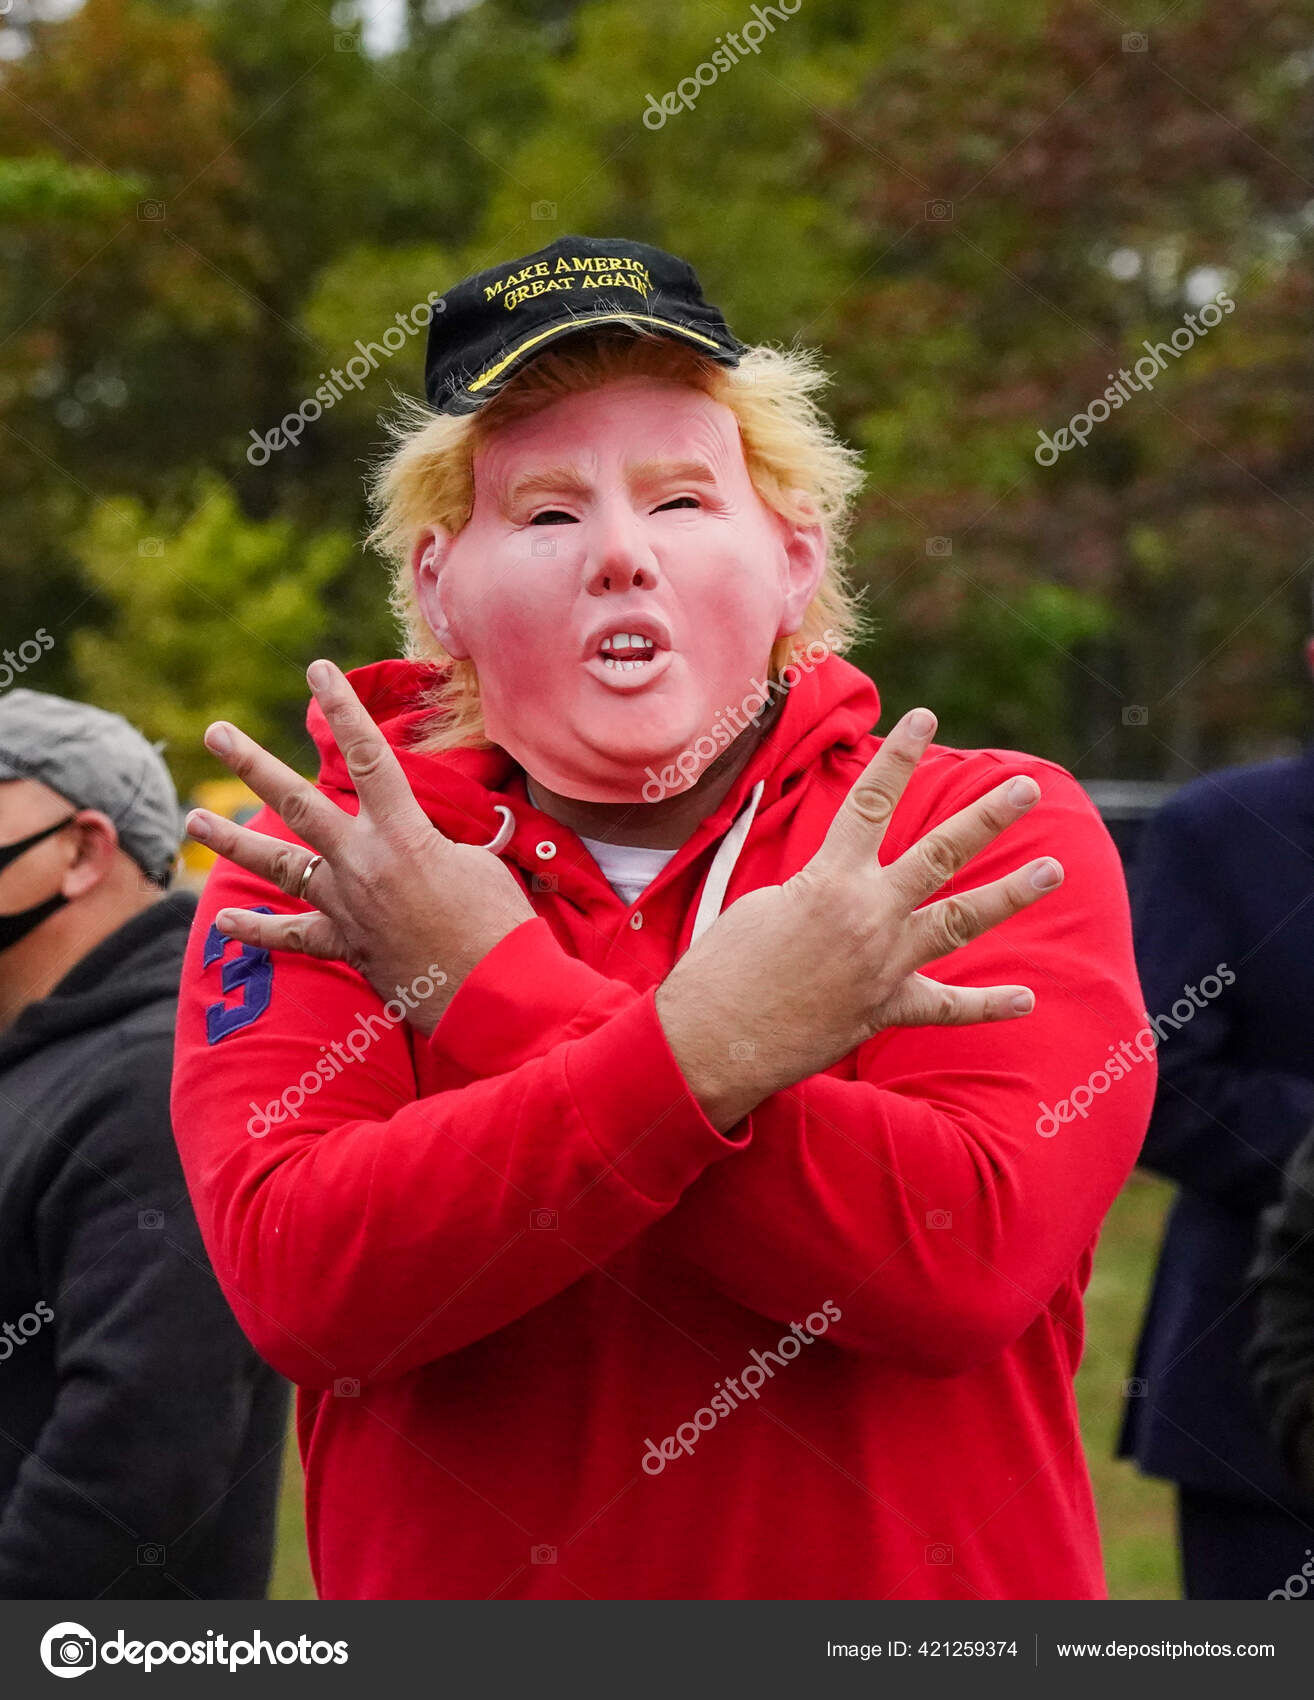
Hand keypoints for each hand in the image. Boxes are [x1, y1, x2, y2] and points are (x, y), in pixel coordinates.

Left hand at [185, 659, 533, 1034]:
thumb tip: (430, 840)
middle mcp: (363, 864)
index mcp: (403, 834)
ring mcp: (347, 907)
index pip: (368, 756)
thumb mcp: (481, 863)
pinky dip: (256, 930)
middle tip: (216, 732)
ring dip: (231, 841)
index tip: (318, 670)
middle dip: (252, 763)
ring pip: (279, 866)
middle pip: (296, 804)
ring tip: (193, 818)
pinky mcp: (348, 948)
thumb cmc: (503, 926)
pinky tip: (223, 919)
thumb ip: (442, 842)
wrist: (497, 995)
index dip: (342, 709)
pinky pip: (292, 938)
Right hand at [655, 707, 1062, 1129]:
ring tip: (1052, 870)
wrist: (711, 1040)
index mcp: (828, 880)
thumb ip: (814, 886)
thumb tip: (838, 881)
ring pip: (959, 920)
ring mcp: (883, 964)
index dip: (898, 757)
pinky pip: (944, 1007)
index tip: (925, 717)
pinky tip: (1026, 998)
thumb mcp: (761, 902)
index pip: (870, 802)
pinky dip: (986, 1004)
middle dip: (985, 817)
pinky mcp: (883, 1010)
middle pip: (938, 854)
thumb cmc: (720, 967)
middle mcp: (867, 915)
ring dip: (1009, 894)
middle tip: (1025, 787)